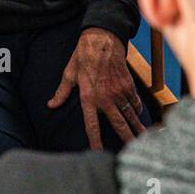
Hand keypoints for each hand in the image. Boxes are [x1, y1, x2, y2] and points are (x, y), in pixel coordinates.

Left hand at [48, 27, 144, 148]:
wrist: (102, 40)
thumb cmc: (83, 56)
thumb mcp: (69, 74)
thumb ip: (61, 92)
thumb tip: (51, 105)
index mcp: (89, 98)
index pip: (92, 125)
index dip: (95, 141)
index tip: (99, 153)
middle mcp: (106, 98)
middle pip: (119, 125)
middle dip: (126, 139)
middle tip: (132, 152)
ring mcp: (119, 92)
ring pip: (130, 116)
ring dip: (137, 129)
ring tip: (143, 140)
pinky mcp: (128, 85)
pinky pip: (135, 102)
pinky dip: (138, 111)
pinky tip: (140, 117)